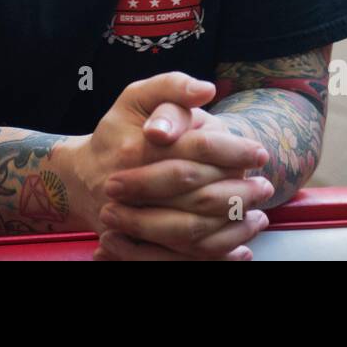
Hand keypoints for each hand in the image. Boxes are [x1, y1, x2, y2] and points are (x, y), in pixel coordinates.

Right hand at [59, 72, 268, 256]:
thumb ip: (171, 87)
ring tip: (258, 214)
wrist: (81, 177)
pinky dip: (217, 254)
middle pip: (198, 193)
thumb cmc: (117, 132)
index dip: (233, 149)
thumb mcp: (135, 98)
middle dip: (239, 190)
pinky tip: (242, 245)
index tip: (259, 152)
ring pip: (193, 232)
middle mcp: (132, 186)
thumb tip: (207, 90)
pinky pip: (182, 259)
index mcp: (137, 147)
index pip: (196, 147)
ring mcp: (133, 221)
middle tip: (265, 186)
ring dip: (233, 225)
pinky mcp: (137, 246)